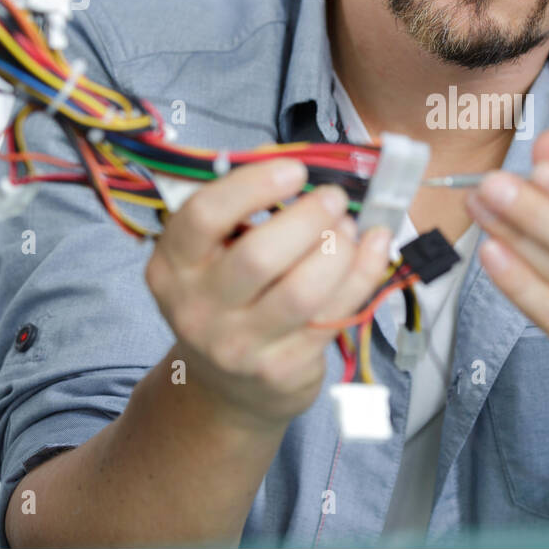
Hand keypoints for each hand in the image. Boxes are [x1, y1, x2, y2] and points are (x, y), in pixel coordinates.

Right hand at [144, 158, 391, 431]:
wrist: (226, 387)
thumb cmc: (229, 299)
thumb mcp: (214, 255)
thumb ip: (245, 209)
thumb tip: (303, 161)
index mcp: (173, 265)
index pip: (203, 216)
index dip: (254, 186)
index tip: (295, 170)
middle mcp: (198, 308)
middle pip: (260, 256)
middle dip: (309, 218)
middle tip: (335, 199)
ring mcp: (239, 346)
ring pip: (302, 291)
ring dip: (340, 249)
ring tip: (352, 228)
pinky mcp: (282, 369)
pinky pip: (334, 315)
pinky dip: (364, 273)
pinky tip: (375, 247)